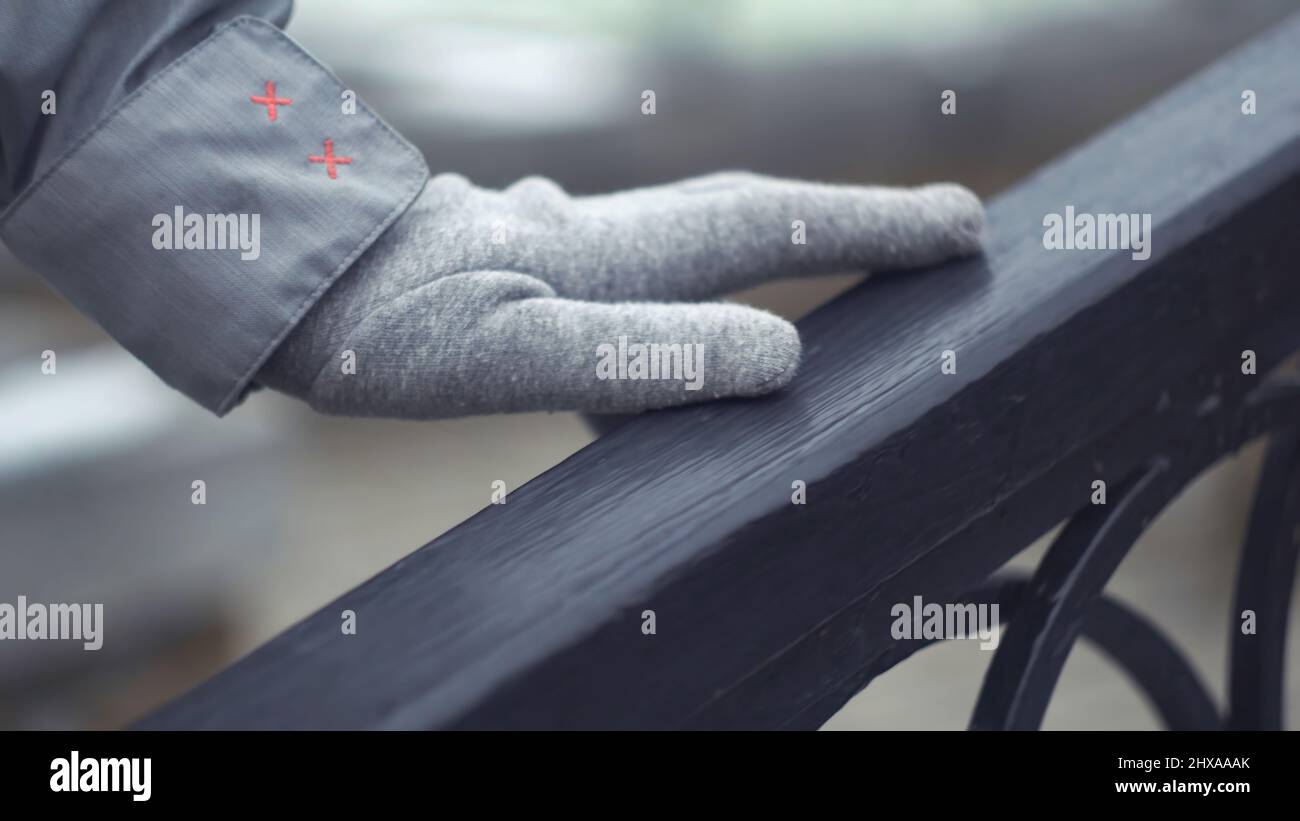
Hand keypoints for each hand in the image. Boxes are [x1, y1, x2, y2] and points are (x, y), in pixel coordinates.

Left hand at [257, 171, 983, 417]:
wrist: (283, 283)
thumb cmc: (380, 328)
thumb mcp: (507, 352)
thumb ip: (640, 353)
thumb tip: (778, 359)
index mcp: (610, 253)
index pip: (767, 230)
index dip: (870, 227)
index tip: (963, 224)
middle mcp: (599, 235)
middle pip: (749, 217)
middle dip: (851, 220)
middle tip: (945, 226)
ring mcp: (566, 244)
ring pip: (698, 241)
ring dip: (783, 245)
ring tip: (857, 262)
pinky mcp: (532, 265)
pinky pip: (639, 274)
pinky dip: (692, 289)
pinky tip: (683, 335)